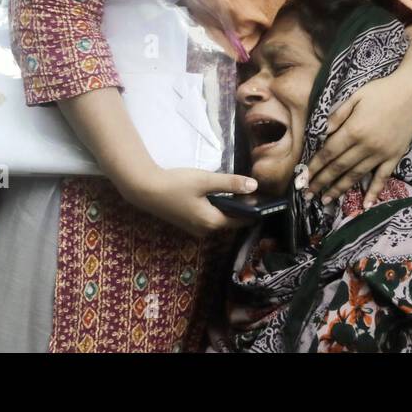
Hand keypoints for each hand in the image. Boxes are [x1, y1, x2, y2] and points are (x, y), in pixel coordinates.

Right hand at [128, 168, 257, 238]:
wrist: (145, 189)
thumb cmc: (176, 184)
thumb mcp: (205, 180)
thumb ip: (230, 184)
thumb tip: (254, 187)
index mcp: (212, 222)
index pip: (241, 221)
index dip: (254, 211)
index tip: (266, 201)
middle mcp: (205, 230)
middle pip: (230, 220)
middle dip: (241, 208)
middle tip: (252, 191)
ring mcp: (194, 228)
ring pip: (219, 218)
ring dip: (228, 207)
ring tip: (237, 191)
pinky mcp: (187, 222)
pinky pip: (208, 217)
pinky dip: (216, 207)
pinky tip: (216, 194)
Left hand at [302, 70, 411, 209]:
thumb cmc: (380, 91)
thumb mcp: (354, 97)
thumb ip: (336, 116)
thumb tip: (320, 134)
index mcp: (353, 130)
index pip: (328, 153)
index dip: (315, 167)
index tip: (303, 178)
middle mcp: (366, 145)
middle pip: (339, 167)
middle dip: (322, 182)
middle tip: (309, 194)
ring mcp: (381, 153)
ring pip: (356, 175)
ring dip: (340, 189)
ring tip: (326, 200)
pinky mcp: (395, 156)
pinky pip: (382, 177)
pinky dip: (374, 192)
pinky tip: (366, 205)